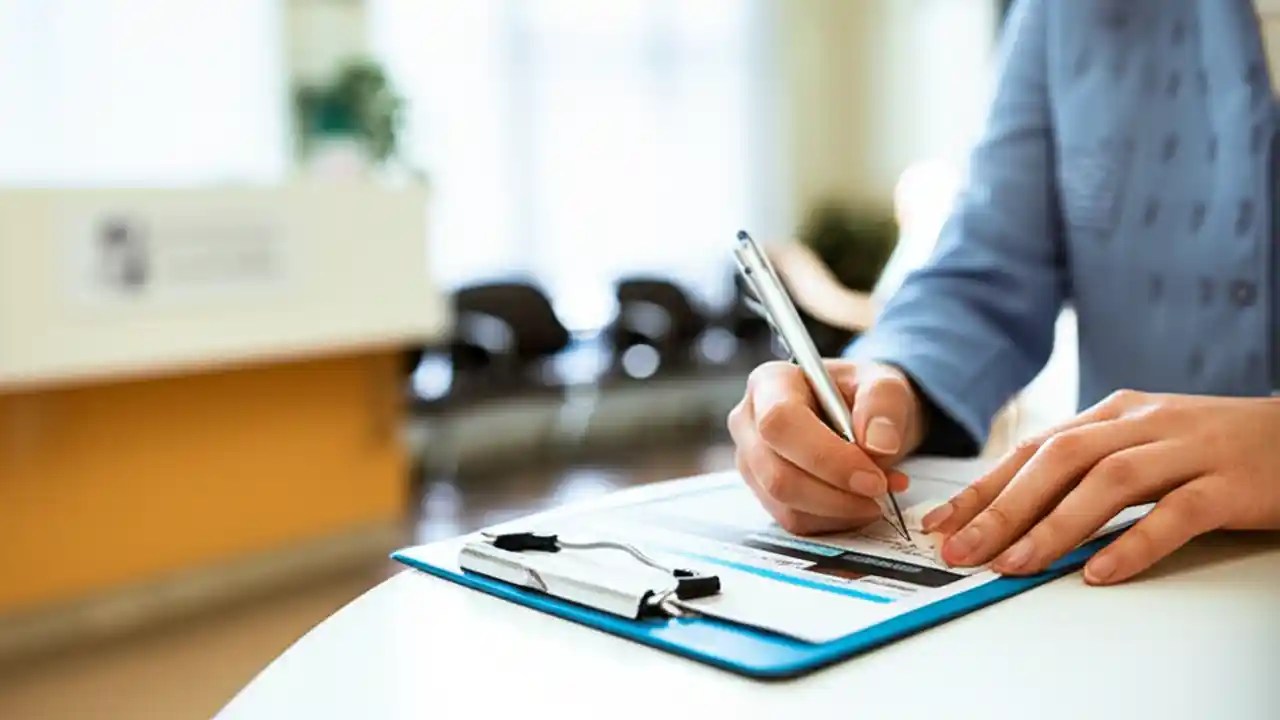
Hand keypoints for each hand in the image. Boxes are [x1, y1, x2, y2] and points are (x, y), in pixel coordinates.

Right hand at [727, 360, 925, 534]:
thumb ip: (883, 404)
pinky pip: (795, 521)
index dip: (825, 456)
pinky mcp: (763, 493)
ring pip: (786, 504)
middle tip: (881, 490)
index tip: (872, 477)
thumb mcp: (884, 384)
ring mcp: (751, 461)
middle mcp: (749, 422)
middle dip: (836, 493)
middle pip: (777, 474)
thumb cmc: (863, 396)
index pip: (780, 422)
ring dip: (841, 508)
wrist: (860, 417)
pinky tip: (860, 501)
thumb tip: (879, 444)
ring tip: (879, 491)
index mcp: (770, 383)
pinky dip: (835, 519)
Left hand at [922, 390, 1279, 583]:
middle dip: (1002, 507)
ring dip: (1055, 525)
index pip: (1032, 449)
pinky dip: (1134, 543)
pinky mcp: (1229, 484)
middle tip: (963, 549)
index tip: (941, 523)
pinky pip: (1176, 513)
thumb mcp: (1141, 443)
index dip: (982, 487)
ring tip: (1016, 564)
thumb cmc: (1213, 446)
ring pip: (1109, 482)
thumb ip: (1086, 466)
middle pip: (1058, 461)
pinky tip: (1100, 572)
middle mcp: (1143, 423)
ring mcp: (1188, 450)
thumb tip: (1015, 509)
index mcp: (1113, 414)